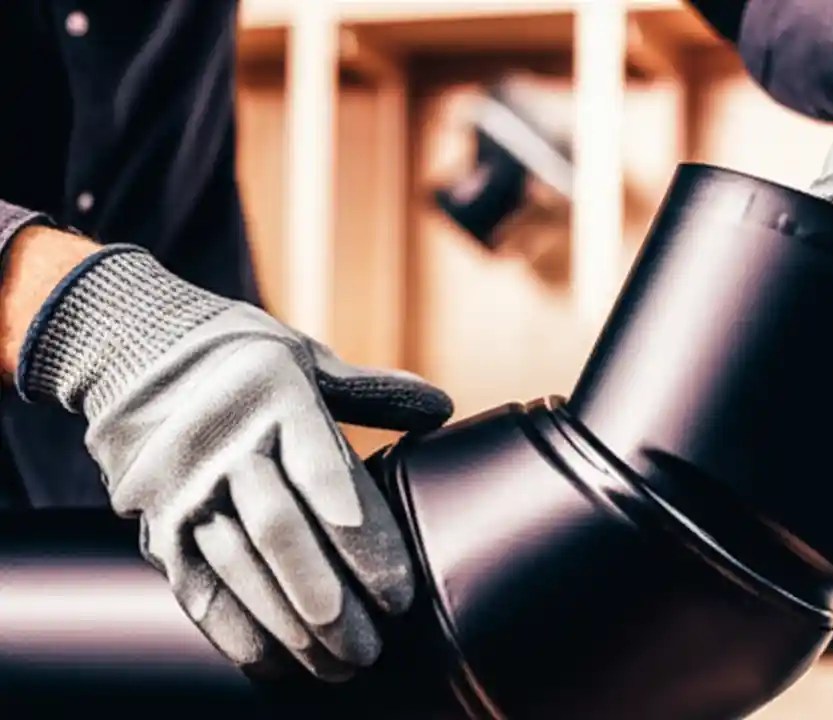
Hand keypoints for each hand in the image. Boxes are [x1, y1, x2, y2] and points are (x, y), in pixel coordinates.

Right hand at [16, 245, 452, 680]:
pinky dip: (230, 627)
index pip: (328, 483)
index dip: (366, 546)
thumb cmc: (241, 356)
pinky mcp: (154, 517)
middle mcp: (229, 446)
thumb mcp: (307, 357)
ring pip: (239, 567)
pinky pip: (192, 582)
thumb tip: (444, 408)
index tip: (398, 596)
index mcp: (279, 400)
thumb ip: (372, 390)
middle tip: (370, 650)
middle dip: (330, 603)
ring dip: (288, 626)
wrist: (130, 345)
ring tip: (333, 668)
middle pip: (283, 535)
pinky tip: (271, 661)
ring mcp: (185, 485)